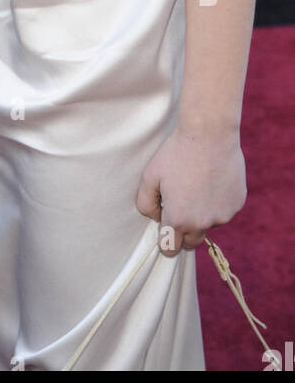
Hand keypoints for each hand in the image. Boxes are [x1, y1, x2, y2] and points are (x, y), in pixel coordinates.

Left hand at [135, 126, 245, 255]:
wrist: (209, 133)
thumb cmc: (176, 153)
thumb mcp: (149, 176)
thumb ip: (145, 203)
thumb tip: (155, 217)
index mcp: (179, 219)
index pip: (170, 248)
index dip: (165, 240)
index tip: (164, 227)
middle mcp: (203, 223)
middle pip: (191, 242)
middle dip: (183, 231)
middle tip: (179, 205)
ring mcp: (223, 215)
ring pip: (209, 224)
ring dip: (202, 214)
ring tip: (196, 183)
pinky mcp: (237, 204)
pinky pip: (224, 210)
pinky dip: (217, 201)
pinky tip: (212, 178)